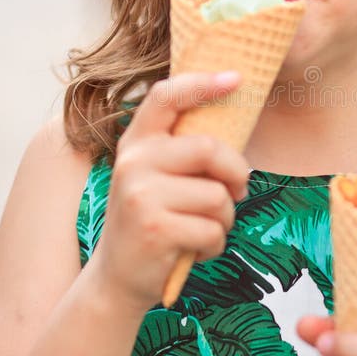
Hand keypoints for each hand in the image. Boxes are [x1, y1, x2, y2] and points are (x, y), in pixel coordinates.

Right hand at [90, 72, 248, 315]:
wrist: (117, 278)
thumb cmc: (152, 220)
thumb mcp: (156, 177)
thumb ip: (182, 150)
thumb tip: (236, 115)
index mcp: (136, 142)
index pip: (166, 97)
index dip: (202, 83)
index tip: (236, 78)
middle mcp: (133, 162)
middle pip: (208, 149)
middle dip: (236, 172)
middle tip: (239, 190)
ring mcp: (141, 195)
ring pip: (217, 196)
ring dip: (225, 219)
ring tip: (204, 229)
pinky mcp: (155, 229)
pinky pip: (213, 230)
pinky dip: (214, 245)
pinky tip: (193, 251)